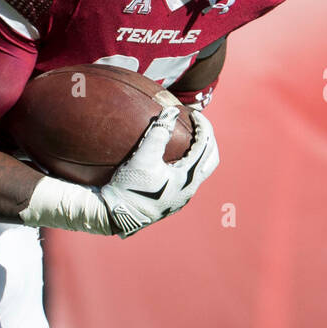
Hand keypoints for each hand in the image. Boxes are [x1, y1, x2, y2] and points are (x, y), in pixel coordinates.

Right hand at [100, 106, 218, 237]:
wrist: (115, 215)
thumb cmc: (129, 187)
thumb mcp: (143, 157)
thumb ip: (158, 133)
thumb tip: (171, 112)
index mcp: (187, 178)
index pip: (205, 146)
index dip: (203, 126)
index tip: (193, 114)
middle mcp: (189, 190)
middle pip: (211, 160)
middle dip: (209, 140)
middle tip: (199, 126)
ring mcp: (182, 198)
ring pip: (201, 172)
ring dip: (200, 154)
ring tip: (189, 140)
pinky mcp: (173, 203)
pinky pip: (189, 180)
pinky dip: (189, 164)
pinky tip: (174, 159)